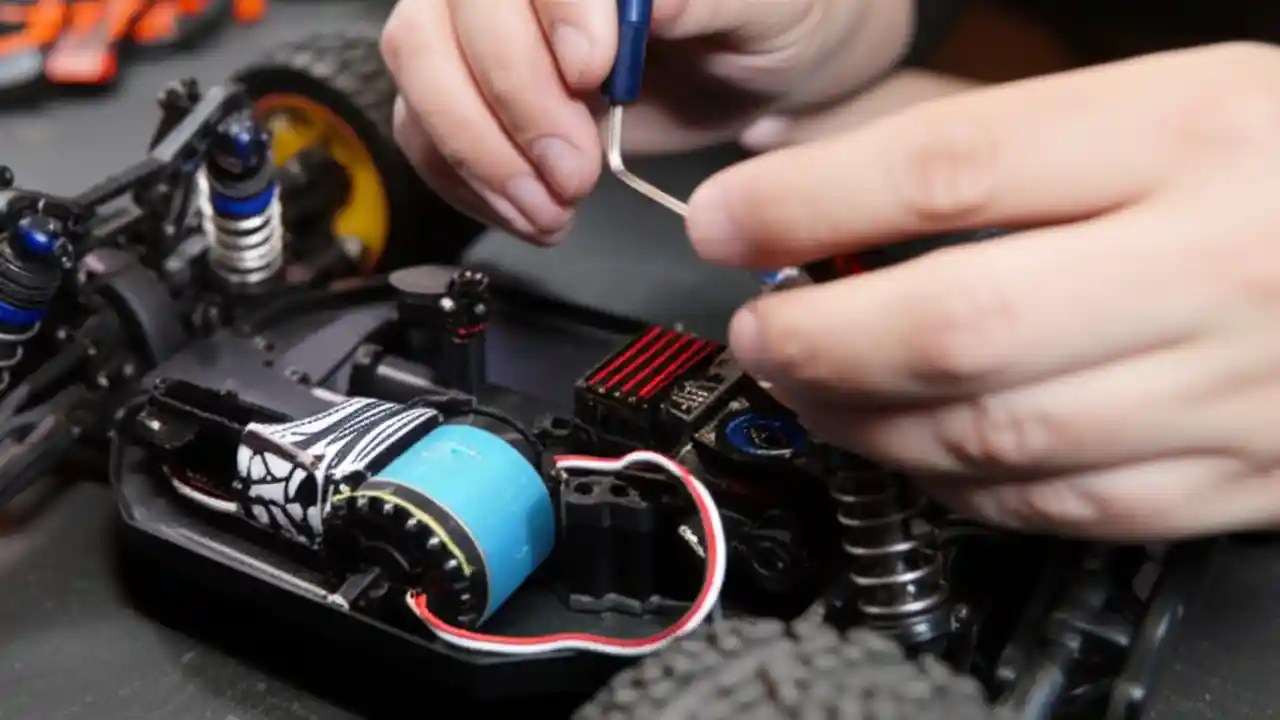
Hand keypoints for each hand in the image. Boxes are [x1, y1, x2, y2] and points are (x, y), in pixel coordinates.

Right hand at [379, 0, 912, 242]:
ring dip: (480, 153)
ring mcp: (487, 29)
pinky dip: (469, 181)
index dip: (548, 13)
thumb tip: (638, 1)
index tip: (596, 73)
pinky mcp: (480, 91)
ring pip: (420, 69)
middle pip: (447, 15)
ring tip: (554, 206)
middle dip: (512, 104)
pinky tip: (532, 210)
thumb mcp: (763, 1)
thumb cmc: (775, 17)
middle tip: (577, 171)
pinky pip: (425, 129)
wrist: (771, 71)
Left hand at [685, 42, 1279, 539]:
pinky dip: (956, 485)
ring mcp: (1223, 388)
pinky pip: (1061, 505)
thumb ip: (1000, 144)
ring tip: (809, 389)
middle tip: (759, 333)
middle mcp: (1206, 266)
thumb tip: (824, 173)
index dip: (809, 201)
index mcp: (1187, 135)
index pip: (952, 170)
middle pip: (956, 323)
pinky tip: (909, 451)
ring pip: (994, 434)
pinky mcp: (1231, 478)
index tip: (728, 219)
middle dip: (818, 340)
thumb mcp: (1167, 101)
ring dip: (865, 421)